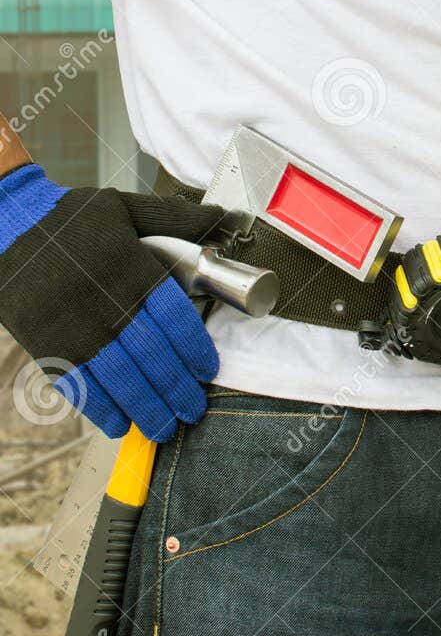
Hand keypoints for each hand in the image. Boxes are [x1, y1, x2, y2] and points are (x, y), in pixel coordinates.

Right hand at [0, 165, 229, 439]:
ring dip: (144, 408)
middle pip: (150, 355)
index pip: (174, 317)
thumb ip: (175, 219)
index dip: (194, 349)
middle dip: (176, 389)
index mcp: (130, 268)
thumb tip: (223, 217)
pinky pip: (76, 383)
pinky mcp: (44, 342)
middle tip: (193, 410)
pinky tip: (118, 424)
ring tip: (164, 428)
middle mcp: (104, 301)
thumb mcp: (124, 207)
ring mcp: (72, 325)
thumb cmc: (70, 218)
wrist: (3, 222)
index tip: (207, 371)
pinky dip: (98, 407)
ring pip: (116, 377)